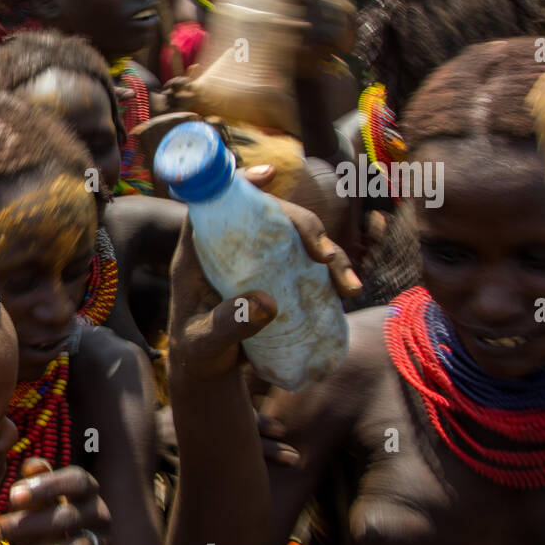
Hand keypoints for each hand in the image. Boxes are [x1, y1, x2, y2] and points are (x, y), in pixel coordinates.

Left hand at [0, 458, 110, 544]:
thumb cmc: (47, 510)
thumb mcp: (39, 493)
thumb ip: (34, 478)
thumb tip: (31, 466)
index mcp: (87, 489)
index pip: (76, 481)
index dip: (47, 486)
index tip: (13, 495)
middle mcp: (99, 514)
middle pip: (67, 518)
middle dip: (26, 525)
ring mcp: (102, 543)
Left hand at [167, 165, 360, 381]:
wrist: (209, 369)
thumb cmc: (197, 352)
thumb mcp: (204, 342)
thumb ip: (226, 325)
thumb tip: (266, 304)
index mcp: (199, 257)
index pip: (213, 207)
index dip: (238, 185)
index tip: (269, 175)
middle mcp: (230, 252)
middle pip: (268, 218)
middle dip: (303, 225)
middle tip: (324, 254)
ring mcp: (258, 264)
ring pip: (296, 240)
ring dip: (329, 253)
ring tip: (347, 285)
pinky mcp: (278, 280)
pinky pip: (310, 266)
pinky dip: (334, 274)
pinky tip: (348, 291)